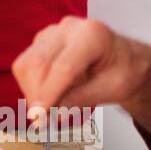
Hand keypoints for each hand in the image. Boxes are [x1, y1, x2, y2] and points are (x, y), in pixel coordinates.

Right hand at [11, 16, 149, 114]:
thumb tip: (54, 114)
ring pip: (25, 64)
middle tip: (42, 121)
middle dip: (36, 95)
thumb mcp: (112, 89)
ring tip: (50, 108)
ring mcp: (52, 32)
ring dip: (32, 91)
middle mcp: (68, 28)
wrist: (125, 60)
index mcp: (92, 35)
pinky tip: (50, 94)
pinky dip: (32, 85)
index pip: (63, 67)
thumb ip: (82, 99)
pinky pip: (25, 65)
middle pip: (38, 63)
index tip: (38, 118)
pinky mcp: (41, 41)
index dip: (49, 94)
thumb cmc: (124, 71)